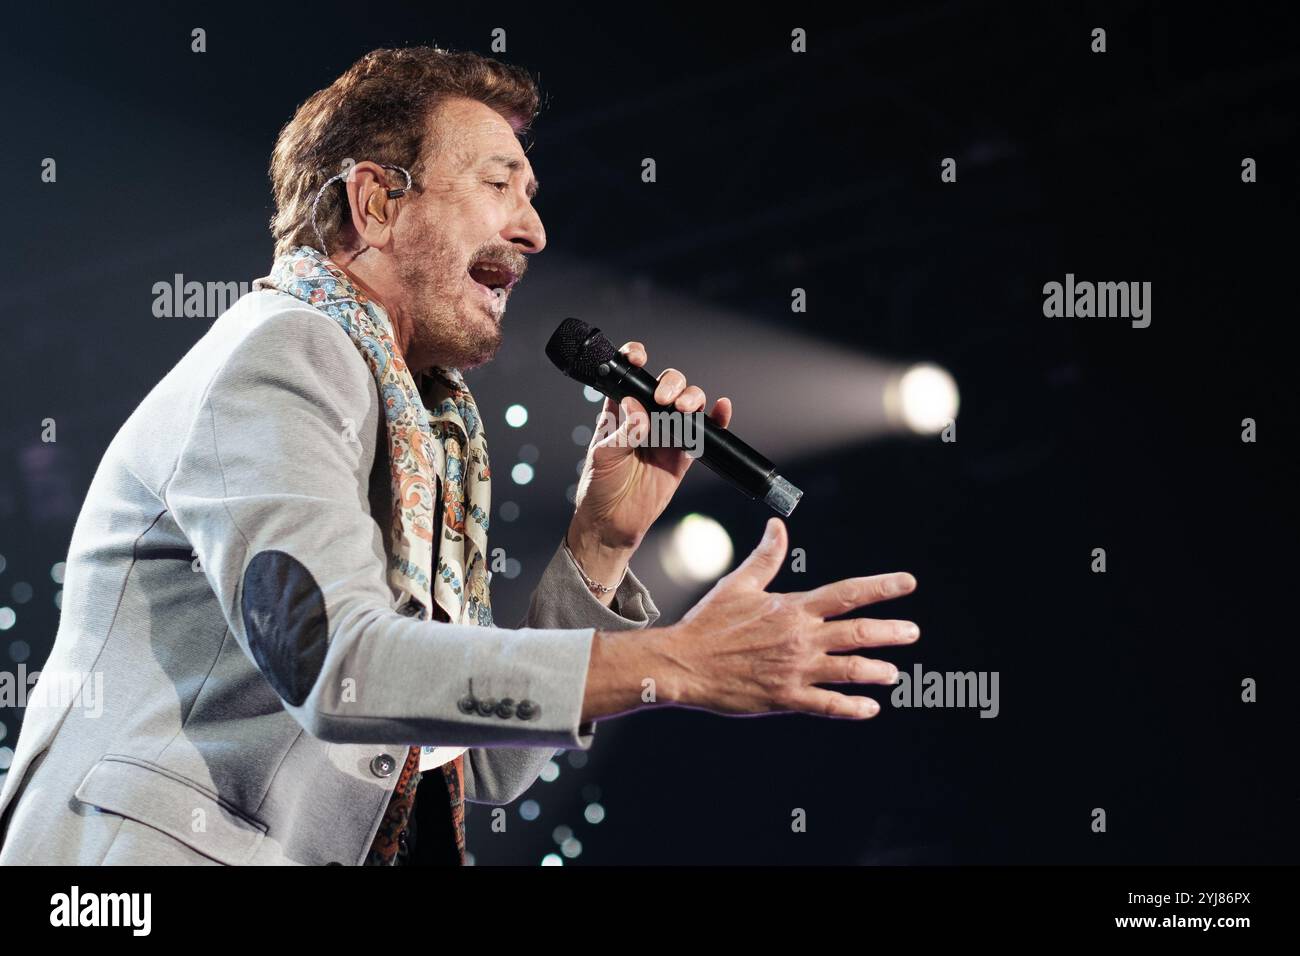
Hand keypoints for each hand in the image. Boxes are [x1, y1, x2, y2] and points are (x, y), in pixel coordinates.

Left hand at [567, 341, 731, 599]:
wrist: (613, 523)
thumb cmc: (600, 486)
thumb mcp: (604, 456)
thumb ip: (623, 431)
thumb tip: (638, 409)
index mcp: (620, 410)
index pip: (629, 375)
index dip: (635, 359)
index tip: (639, 357)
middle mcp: (646, 416)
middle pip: (667, 385)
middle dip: (672, 383)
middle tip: (665, 399)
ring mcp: (667, 434)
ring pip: (688, 404)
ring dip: (692, 398)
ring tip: (684, 409)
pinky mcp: (683, 454)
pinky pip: (704, 432)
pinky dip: (716, 419)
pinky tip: (722, 409)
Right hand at [656, 518, 918, 717]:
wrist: (684, 664)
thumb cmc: (709, 623)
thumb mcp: (739, 584)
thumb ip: (766, 558)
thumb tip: (778, 527)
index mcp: (793, 608)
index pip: (847, 594)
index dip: (881, 587)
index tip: (907, 582)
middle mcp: (801, 638)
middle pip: (858, 633)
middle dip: (890, 632)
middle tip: (912, 632)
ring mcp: (795, 670)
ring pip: (849, 670)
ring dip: (876, 671)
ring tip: (894, 673)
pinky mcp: (786, 698)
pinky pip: (828, 705)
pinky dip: (852, 707)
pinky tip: (869, 708)